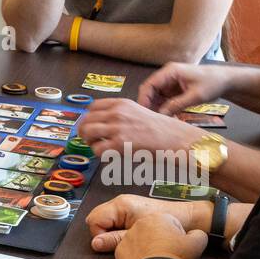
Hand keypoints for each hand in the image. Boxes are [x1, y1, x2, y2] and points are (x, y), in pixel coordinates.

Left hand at [77, 97, 202, 158]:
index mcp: (121, 103)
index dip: (88, 118)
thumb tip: (103, 124)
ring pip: (87, 133)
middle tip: (90, 140)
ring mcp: (117, 127)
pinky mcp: (119, 143)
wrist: (175, 138)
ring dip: (89, 142)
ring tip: (98, 147)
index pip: (92, 107)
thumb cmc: (160, 128)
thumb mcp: (138, 111)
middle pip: (85, 120)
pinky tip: (108, 155)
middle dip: (85, 132)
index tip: (90, 126)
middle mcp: (116, 112)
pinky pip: (97, 149)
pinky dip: (99, 154)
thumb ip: (120, 114)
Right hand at [87, 193, 210, 253]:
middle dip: (103, 232)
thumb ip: (114, 239)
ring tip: (126, 239)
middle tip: (120, 242)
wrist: (188, 219)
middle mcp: (120, 201)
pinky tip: (129, 235)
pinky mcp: (130, 210)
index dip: (99, 235)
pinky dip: (116, 228)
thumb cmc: (165, 224)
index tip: (114, 244)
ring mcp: (125, 204)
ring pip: (104, 219)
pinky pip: (113, 219)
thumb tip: (94, 244)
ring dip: (110, 231)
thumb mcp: (136, 235)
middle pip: (96, 218)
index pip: (94, 220)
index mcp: (121, 204)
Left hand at [113, 213, 208, 258]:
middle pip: (152, 230)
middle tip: (166, 252)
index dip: (175, 235)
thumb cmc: (177, 256)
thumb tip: (197, 234)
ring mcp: (128, 236)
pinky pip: (129, 252)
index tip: (177, 245)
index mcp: (159, 217)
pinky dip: (136, 258)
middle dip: (158, 239)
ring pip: (138, 241)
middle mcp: (140, 223)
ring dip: (146, 248)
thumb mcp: (198, 242)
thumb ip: (198, 234)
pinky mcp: (120, 251)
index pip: (169, 223)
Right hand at [137, 61, 231, 114]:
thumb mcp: (196, 96)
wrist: (226, 80)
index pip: (149, 84)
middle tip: (151, 120)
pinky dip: (164, 108)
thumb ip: (177, 105)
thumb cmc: (212, 83)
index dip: (144, 99)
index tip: (143, 113)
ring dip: (156, 108)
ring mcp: (170, 82)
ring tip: (160, 121)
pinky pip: (163, 99)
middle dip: (149, 105)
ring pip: (155, 96)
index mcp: (170, 71)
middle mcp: (167, 75)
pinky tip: (167, 117)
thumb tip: (160, 115)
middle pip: (150, 90)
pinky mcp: (174, 89)